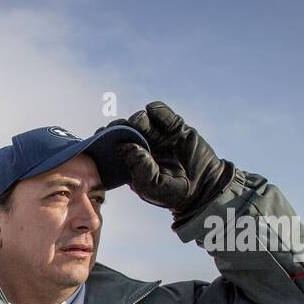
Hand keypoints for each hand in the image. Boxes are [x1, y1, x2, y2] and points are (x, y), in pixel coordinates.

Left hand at [104, 102, 233, 224]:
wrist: (203, 188)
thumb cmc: (172, 193)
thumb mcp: (152, 185)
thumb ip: (139, 167)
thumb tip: (125, 145)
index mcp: (130, 162)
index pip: (112, 147)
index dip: (104, 139)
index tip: (100, 136)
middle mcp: (142, 147)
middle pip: (123, 130)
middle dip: (117, 127)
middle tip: (116, 128)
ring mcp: (158, 136)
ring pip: (141, 120)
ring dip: (136, 119)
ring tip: (139, 125)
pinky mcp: (175, 128)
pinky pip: (162, 114)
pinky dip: (156, 111)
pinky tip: (152, 113)